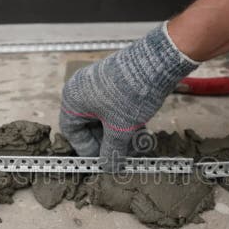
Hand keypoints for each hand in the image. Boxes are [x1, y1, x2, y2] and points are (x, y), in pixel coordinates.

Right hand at [59, 22, 198, 169]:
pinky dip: (124, 120)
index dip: (87, 149)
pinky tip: (140, 130)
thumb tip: (109, 166)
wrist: (156, 63)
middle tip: (120, 154)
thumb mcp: (120, 128)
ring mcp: (98, 83)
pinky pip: (114, 106)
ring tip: (135, 144)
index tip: (102, 160)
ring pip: (104, 116)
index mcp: (73, 99)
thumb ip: (112, 150)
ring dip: (118, 133)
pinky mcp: (114, 80)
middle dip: (106, 141)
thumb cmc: (130, 93)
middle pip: (88, 124)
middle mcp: (81, 89)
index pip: (72, 132)